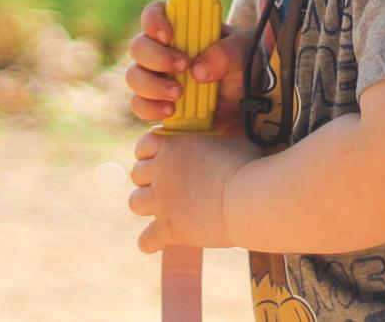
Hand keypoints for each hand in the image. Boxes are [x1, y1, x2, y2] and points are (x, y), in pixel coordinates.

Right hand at [124, 0, 252, 130]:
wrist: (245, 99)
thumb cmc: (241, 63)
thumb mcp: (243, 51)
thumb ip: (225, 54)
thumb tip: (198, 71)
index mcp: (179, 24)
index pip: (154, 13)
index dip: (154, 21)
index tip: (169, 36)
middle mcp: (160, 48)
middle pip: (139, 46)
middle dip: (157, 57)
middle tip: (183, 66)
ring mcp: (154, 75)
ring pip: (134, 75)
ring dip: (153, 85)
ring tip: (179, 94)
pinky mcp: (155, 101)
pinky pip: (139, 104)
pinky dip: (150, 108)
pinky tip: (171, 110)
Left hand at [128, 129, 260, 252]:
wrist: (249, 199)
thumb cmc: (248, 167)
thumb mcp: (232, 142)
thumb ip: (217, 142)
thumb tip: (222, 143)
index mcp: (174, 146)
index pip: (144, 145)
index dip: (149, 154)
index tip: (160, 160)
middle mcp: (161, 171)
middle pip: (137, 174)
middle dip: (149, 180)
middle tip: (168, 188)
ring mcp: (162, 201)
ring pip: (135, 203)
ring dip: (147, 207)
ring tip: (165, 211)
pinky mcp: (169, 228)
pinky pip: (145, 240)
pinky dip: (150, 242)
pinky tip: (161, 241)